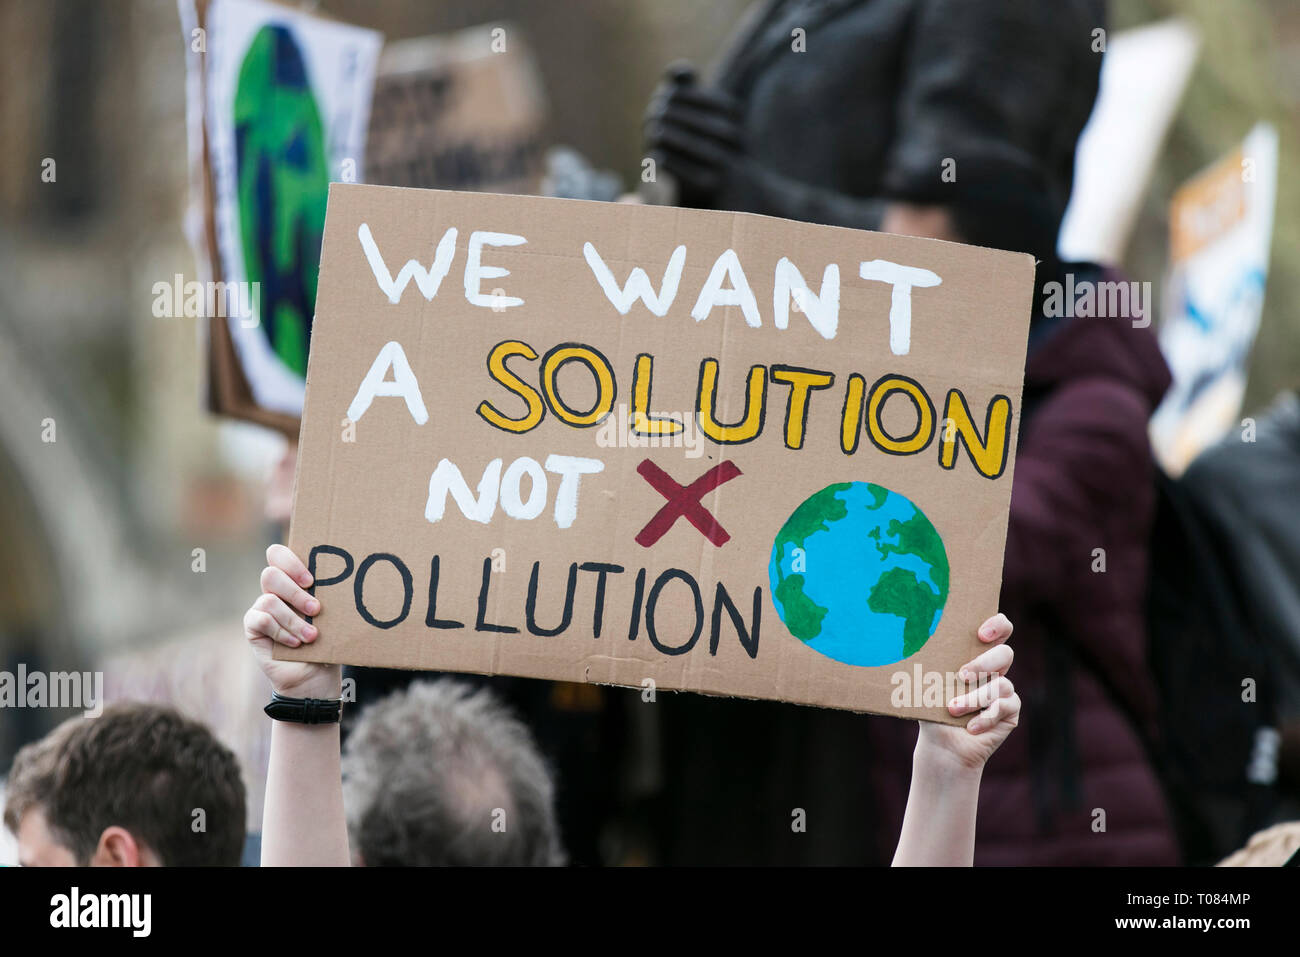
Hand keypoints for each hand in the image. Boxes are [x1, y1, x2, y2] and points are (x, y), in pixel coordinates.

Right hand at [244, 544, 340, 698]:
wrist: (315, 676)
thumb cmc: (327, 642)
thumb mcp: (330, 616)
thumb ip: (326, 597)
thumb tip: (343, 581)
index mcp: (292, 581)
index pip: (278, 555)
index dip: (290, 561)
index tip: (312, 580)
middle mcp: (274, 591)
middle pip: (270, 574)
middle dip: (294, 591)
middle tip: (316, 608)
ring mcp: (261, 609)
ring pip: (269, 600)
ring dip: (294, 620)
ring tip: (313, 636)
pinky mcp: (253, 628)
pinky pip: (261, 620)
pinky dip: (281, 632)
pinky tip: (296, 644)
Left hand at [643, 62, 743, 207]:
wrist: (733, 193)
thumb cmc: (713, 149)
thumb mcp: (705, 118)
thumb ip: (691, 92)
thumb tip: (678, 69)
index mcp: (734, 118)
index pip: (703, 97)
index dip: (681, 94)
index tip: (665, 95)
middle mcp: (732, 139)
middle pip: (693, 119)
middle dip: (668, 114)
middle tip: (650, 116)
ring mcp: (723, 164)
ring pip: (687, 143)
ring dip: (663, 135)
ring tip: (650, 133)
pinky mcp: (711, 186)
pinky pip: (682, 169)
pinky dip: (665, 159)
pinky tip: (653, 155)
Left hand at [917, 613, 1018, 772]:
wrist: (941, 744)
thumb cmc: (932, 707)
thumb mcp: (928, 681)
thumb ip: (930, 660)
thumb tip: (910, 634)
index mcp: (977, 654)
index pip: (999, 629)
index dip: (997, 625)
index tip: (981, 634)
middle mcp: (994, 670)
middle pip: (1005, 653)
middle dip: (984, 663)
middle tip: (962, 675)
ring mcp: (1005, 691)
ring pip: (1001, 684)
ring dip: (974, 698)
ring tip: (953, 709)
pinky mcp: (1010, 712)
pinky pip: (1005, 707)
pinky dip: (985, 718)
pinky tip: (971, 726)